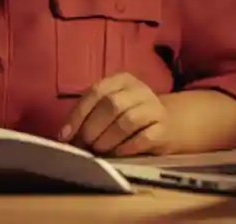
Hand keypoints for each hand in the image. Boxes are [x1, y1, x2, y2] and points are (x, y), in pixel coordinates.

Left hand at [58, 72, 173, 156]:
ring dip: (107, 139)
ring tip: (99, 150)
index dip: (78, 115)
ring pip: (126, 121)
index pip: (95, 92)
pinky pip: (142, 138)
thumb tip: (66, 136)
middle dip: (92, 128)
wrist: (170, 124)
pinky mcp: (164, 128)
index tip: (65, 135)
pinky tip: (117, 154)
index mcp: (121, 80)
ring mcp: (154, 107)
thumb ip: (90, 116)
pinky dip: (125, 148)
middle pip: (111, 105)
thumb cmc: (130, 116)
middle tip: (85, 145)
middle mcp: (138, 90)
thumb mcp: (110, 108)